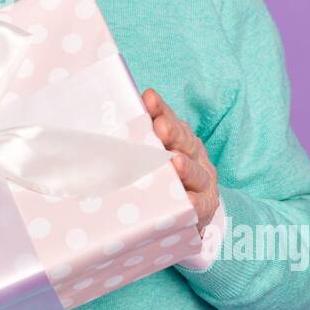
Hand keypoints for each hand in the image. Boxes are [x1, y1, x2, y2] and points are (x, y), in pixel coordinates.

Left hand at [142, 88, 219, 233]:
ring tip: (175, 161)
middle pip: (185, 142)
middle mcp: (194, 155)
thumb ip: (134, 141)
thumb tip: (104, 123)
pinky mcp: (205, 205)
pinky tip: (188, 199)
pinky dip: (194, 201)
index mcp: (180, 138)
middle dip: (173, 133)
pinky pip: (200, 204)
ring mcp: (203, 181)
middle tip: (161, 127)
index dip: (160, 109)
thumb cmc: (160, 178)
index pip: (169, 119)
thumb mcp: (148, 156)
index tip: (149, 99)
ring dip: (186, 167)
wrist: (184, 211)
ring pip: (196, 172)